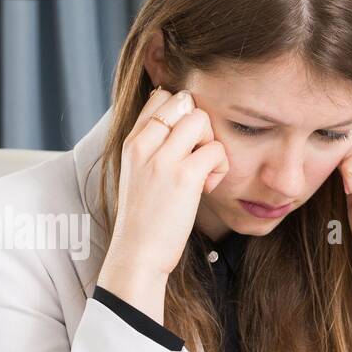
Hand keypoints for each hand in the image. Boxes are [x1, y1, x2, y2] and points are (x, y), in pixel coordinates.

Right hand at [97, 89, 228, 322]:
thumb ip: (152, 147)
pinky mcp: (184, 177)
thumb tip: (181, 122)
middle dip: (200, 126)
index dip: (182, 113)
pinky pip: (215, 150)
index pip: (161, 97)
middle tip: (196, 157)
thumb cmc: (143, 219)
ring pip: (201, 119)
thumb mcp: (137, 174)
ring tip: (202, 172)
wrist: (137, 254)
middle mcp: (144, 145)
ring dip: (211, 143)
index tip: (185, 143)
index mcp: (132, 143)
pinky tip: (206, 188)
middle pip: (185, 102)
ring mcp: (163, 160)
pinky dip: (219, 168)